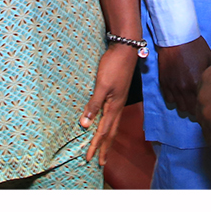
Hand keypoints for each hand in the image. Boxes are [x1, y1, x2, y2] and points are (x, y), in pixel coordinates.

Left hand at [79, 41, 137, 164]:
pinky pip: (113, 115)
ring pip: (113, 124)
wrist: (126, 48)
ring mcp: (119, 100)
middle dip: (105, 148)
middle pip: (111, 132)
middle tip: (101, 162)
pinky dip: (108, 125)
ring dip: (108, 138)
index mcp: (114, 106)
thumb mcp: (102, 85)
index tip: (89, 159)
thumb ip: (94, 104)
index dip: (95, 146)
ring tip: (104, 148)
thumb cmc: (113, 66)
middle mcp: (118, 106)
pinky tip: (106, 123)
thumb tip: (84, 125)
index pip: (103, 131)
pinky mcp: (118, 93)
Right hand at [157, 35, 210, 120]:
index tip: (207, 104)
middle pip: (190, 110)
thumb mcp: (210, 58)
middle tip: (198, 103)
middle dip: (195, 109)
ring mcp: (173, 86)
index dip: (205, 106)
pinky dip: (174, 99)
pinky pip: (169, 99)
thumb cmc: (196, 46)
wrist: (177, 37)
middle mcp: (184, 88)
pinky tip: (179, 93)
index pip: (202, 105)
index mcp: (197, 83)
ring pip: (179, 107)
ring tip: (188, 99)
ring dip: (185, 105)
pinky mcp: (164, 83)